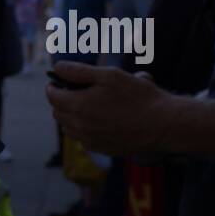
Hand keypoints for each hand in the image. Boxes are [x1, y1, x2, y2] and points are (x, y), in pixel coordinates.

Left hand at [46, 62, 175, 155]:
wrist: (162, 124)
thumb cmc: (138, 96)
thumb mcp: (109, 76)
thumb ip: (79, 71)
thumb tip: (57, 67)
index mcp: (78, 106)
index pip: (52, 96)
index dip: (53, 85)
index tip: (59, 80)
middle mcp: (79, 126)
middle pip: (57, 112)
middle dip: (61, 100)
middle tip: (75, 90)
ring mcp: (88, 140)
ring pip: (67, 127)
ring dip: (70, 115)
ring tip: (87, 104)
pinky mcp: (99, 148)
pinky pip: (81, 138)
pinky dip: (82, 128)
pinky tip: (98, 120)